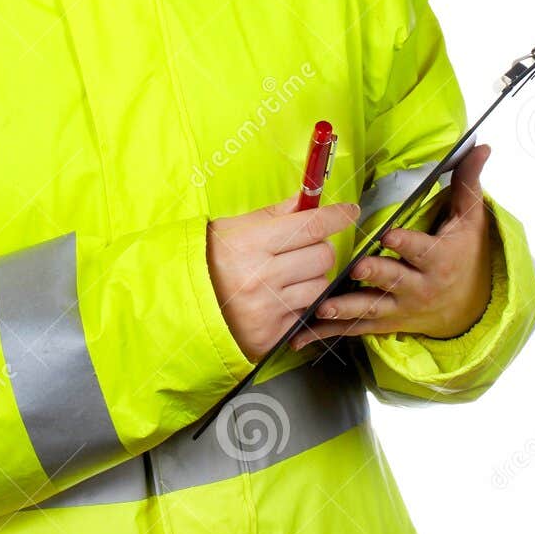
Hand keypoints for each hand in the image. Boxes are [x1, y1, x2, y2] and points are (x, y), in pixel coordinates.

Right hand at [206, 196, 361, 361]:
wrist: (185, 306)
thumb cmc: (210, 261)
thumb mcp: (234, 228)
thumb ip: (276, 214)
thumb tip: (309, 199)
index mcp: (249, 244)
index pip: (310, 225)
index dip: (336, 216)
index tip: (349, 212)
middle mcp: (260, 277)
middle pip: (323, 256)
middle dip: (319, 249)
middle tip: (301, 249)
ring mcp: (267, 309)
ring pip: (321, 286)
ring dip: (312, 279)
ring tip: (287, 277)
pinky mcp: (272, 335)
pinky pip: (308, 313)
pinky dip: (301, 305)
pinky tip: (281, 300)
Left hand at [290, 144, 495, 349]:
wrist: (468, 306)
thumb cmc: (463, 254)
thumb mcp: (470, 219)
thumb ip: (467, 182)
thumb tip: (481, 145)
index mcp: (438, 259)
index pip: (421, 250)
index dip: (406, 244)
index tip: (390, 236)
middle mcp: (419, 288)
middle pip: (395, 281)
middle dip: (376, 275)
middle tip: (357, 267)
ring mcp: (400, 309)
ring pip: (371, 309)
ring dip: (345, 308)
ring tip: (323, 307)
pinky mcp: (384, 324)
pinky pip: (354, 329)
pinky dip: (327, 333)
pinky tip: (301, 335)